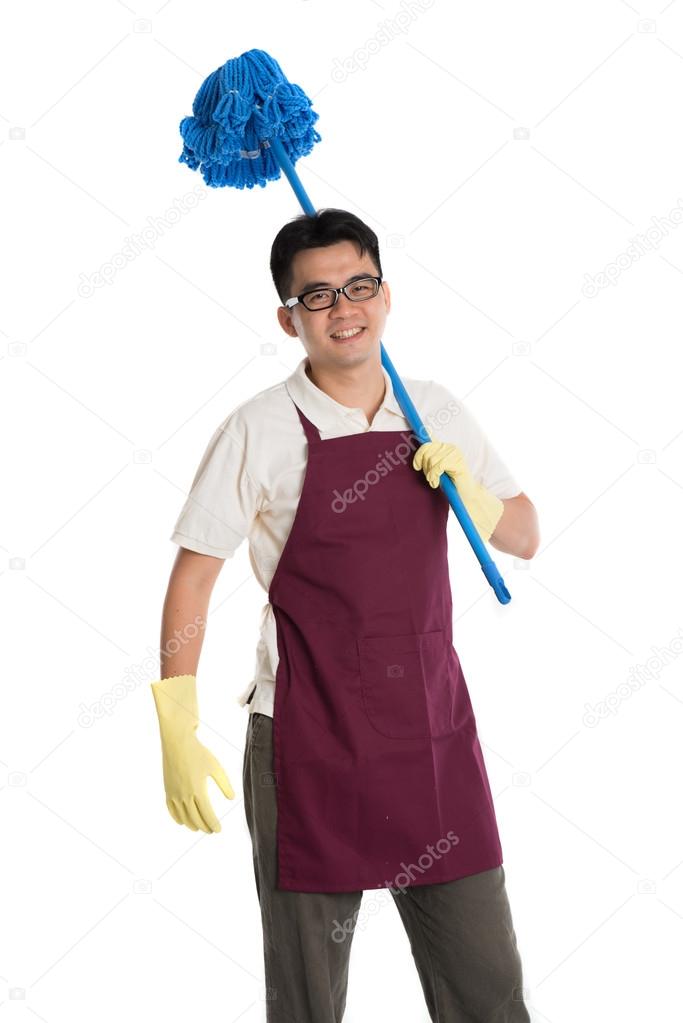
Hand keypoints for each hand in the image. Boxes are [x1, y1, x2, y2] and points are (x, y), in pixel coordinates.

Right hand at [150, 674, 233, 832]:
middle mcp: (184, 795)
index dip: (213, 824)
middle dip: (205, 827)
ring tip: (200, 828)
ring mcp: (174, 794)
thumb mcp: (216, 767)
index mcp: (198, 791)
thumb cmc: (199, 753)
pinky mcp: (167, 790)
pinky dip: (178, 818)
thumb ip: (224, 784)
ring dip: (192, 825)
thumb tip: (232, 798)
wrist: (177, 742)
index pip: (207, 815)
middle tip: (212, 831)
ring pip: (184, 817)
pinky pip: (171, 810)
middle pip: (196, 819)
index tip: (219, 829)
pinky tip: (183, 822)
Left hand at [412, 434, 503, 541]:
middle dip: (425, 468)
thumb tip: (415, 451)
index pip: (426, 444)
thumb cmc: (449, 483)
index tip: (417, 467)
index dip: (419, 456)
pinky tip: (436, 483)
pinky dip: (434, 476)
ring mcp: (455, 453)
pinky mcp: (458, 462)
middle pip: (427, 453)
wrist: (465, 495)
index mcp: (444, 447)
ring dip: (430, 474)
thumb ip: (428, 460)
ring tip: (435, 482)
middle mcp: (450, 447)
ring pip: (432, 460)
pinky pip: (439, 466)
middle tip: (431, 479)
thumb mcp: (435, 470)